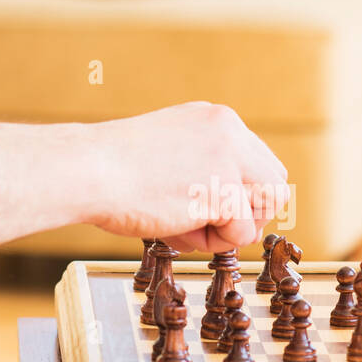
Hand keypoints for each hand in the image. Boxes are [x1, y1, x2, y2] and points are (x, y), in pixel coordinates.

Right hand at [87, 101, 289, 252]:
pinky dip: (215, 242)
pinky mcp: (223, 189)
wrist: (88, 169)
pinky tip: (180, 229)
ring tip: (191, 228)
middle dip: (250, 212)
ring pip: (267, 205)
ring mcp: (228, 157)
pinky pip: (241, 231)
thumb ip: (204, 170)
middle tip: (213, 227)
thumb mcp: (170, 154)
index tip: (214, 210)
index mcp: (214, 119)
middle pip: (274, 182)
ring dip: (234, 227)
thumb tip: (234, 217)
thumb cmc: (112, 170)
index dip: (243, 194)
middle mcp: (228, 130)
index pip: (258, 161)